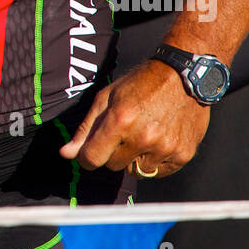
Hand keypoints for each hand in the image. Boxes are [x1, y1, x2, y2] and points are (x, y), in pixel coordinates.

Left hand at [58, 61, 210, 177]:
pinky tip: (160, 138)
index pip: (92, 159)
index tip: (91, 151)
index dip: (87, 156)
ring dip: (135, 158)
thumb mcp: (107, 98)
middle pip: (113, 166)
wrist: (183, 75)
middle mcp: (143, 137)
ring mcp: (165, 148)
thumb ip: (86, 129)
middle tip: (126, 131)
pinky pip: (158, 173)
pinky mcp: (182, 155)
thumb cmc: (141, 84)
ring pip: (136, 171)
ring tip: (145, 133)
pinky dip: (155, 160)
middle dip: (114, 152)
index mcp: (120, 120)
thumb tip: (66, 154)